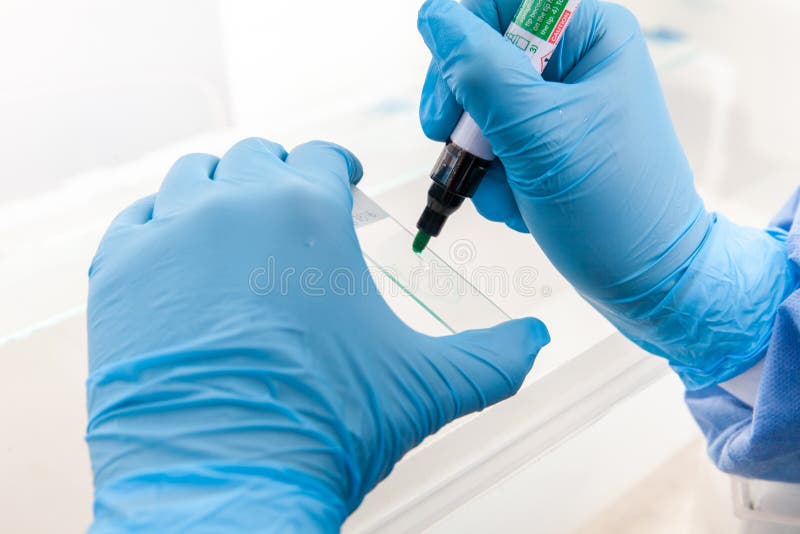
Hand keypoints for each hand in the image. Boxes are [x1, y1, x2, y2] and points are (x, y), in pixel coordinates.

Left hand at [86, 138, 549, 530]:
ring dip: (216, 191)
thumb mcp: (426, 387)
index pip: (321, 155)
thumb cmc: (326, 429)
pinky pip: (135, 222)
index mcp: (307, 212)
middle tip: (290, 208)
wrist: (224, 487)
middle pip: (254, 158)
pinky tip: (176, 255)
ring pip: (190, 178)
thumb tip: (537, 339)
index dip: (336, 164)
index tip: (341, 179)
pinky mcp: (117, 276)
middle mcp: (233, 206)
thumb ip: (494, 357)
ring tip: (232, 224)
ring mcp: (167, 236)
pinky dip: (157, 226)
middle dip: (278, 175)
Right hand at [418, 0, 794, 388]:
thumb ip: (479, 72)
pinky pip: (494, 147)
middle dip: (467, 120)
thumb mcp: (539, 136)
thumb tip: (433, 16)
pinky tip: (521, 207)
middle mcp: (575, 63)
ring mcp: (560, 109)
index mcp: (590, 36)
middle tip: (464, 157)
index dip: (460, 54)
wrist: (649, 282)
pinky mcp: (548, 146)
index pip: (496, 8)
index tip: (446, 113)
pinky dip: (495, 183)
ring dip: (480, 162)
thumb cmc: (613, 209)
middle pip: (480, 60)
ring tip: (511, 197)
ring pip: (479, 111)